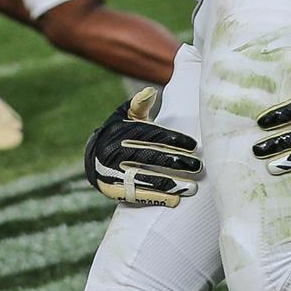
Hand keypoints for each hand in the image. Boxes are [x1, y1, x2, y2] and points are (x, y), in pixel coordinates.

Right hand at [85, 88, 202, 207]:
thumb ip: (139, 105)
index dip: (174, 140)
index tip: (194, 146)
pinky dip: (156, 198)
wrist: (91, 159)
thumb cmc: (118, 134)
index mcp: (120, 132)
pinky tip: (175, 200)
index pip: (151, 136)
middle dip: (177, 162)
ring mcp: (111, 172)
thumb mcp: (124, 117)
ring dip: (170, 183)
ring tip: (192, 187)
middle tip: (198, 167)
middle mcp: (114, 151)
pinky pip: (136, 195)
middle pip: (150, 157)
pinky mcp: (112, 190)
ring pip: (145, 178)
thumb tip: (151, 91)